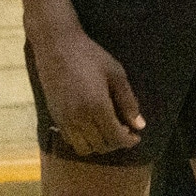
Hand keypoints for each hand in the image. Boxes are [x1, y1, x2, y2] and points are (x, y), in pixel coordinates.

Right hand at [27, 22, 144, 155]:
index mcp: (97, 106)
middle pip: (101, 145)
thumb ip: (128, 102)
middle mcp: (79, 118)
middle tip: (126, 131)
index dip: (128, 141)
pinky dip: (84, 141)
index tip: (137, 136)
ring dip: (99, 145)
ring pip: (84, 148)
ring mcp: (64, 119)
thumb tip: (140, 125)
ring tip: (109, 130)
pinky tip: (92, 127)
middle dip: (116, 143)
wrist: (57, 47)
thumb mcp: (116, 74)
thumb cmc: (91, 56)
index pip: (115, 137)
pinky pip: (70, 141)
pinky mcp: (55, 117)